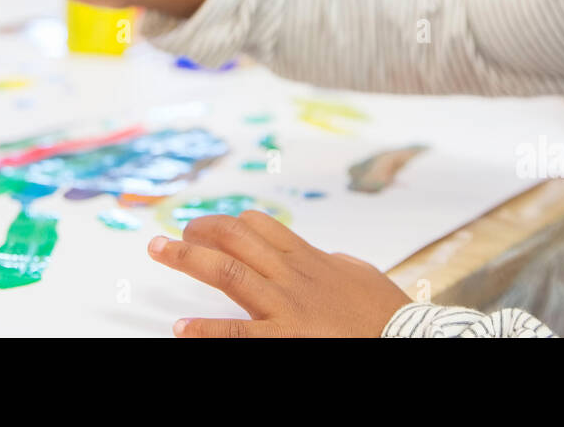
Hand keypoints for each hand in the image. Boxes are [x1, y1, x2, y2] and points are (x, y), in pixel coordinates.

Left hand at [147, 210, 412, 336]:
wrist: (405, 339)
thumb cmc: (386, 313)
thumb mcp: (359, 275)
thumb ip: (333, 263)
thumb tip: (324, 256)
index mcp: (310, 259)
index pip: (262, 228)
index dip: (230, 223)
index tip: (211, 225)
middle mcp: (293, 275)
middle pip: (236, 240)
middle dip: (200, 232)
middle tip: (170, 233)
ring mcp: (286, 305)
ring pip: (228, 272)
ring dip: (188, 259)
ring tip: (159, 250)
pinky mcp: (285, 337)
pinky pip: (237, 333)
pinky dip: (206, 330)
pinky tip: (180, 327)